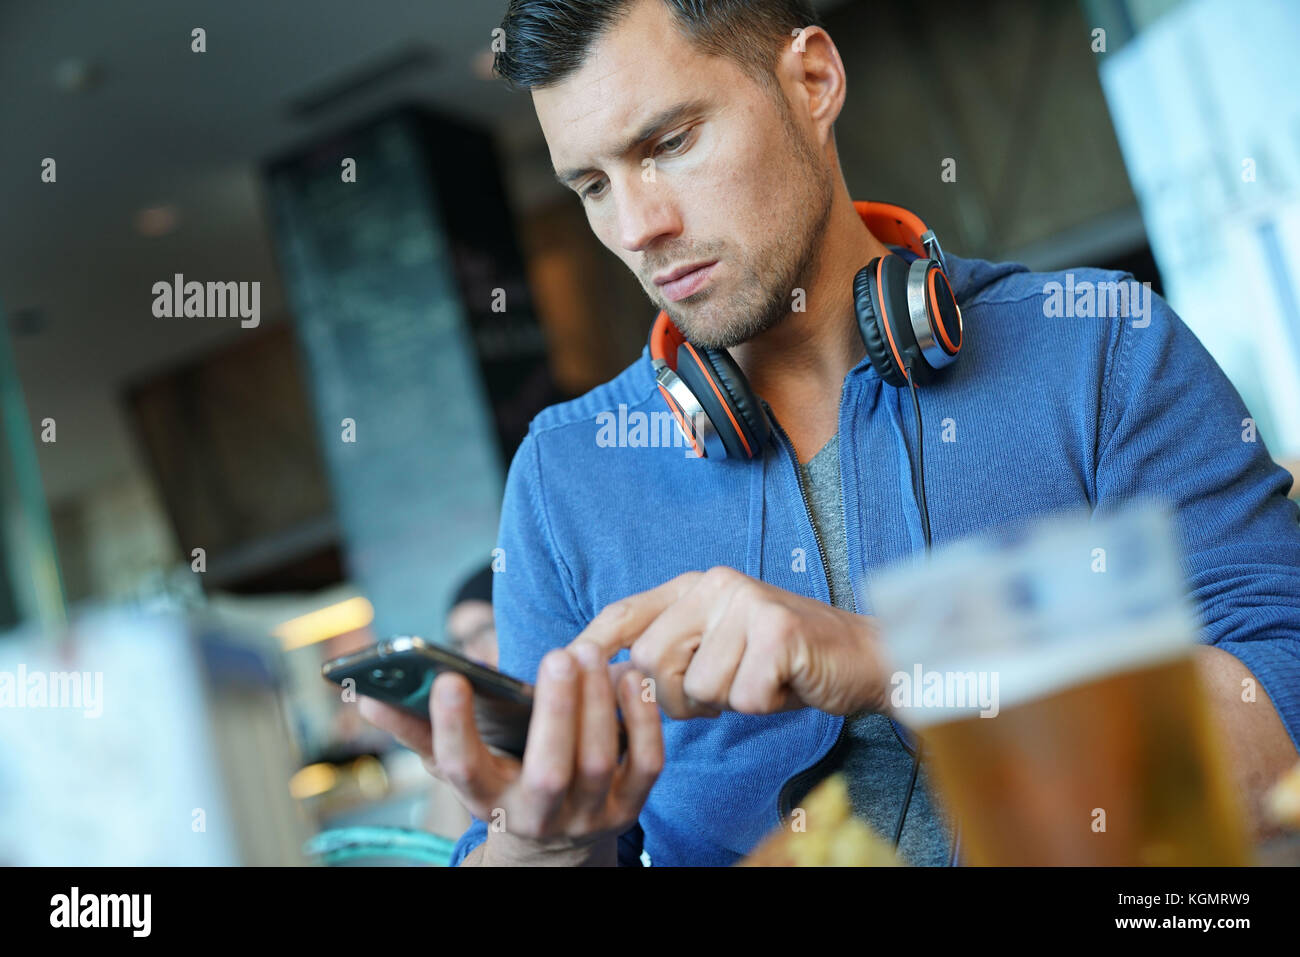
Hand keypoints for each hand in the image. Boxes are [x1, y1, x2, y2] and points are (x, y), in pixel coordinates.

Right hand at [358, 645, 662, 864]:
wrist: (556, 844)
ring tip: (590, 652)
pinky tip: (628, 676)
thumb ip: (414, 727)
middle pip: (548, 773)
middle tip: (558, 655)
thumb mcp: (459, 764)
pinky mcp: (630, 805)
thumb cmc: (501, 781)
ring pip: (599, 764)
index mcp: (487, 799)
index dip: (452, 729)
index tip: (448, 680)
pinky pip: (646, 764)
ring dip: (599, 706)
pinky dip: (642, 720)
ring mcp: (589, 814)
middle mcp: (539, 814)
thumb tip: (363, 695)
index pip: (464, 770)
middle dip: (556, 713)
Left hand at [568, 567, 890, 719]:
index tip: (566, 666)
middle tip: (719, 694)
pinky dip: (762, 705)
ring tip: (758, 680)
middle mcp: (716, 586)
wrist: (863, 657)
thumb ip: (673, 654)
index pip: (625, 612)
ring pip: (697, 687)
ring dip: (726, 703)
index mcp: (696, 587)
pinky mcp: (778, 632)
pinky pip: (741, 697)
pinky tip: (783, 684)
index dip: (591, 643)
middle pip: (650, 661)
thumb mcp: (719, 650)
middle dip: (676, 698)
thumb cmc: (784, 663)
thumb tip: (611, 679)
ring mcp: (747, 604)